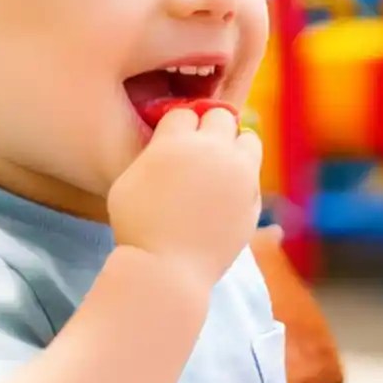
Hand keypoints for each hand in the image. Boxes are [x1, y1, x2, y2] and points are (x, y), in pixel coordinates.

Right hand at [107, 106, 262, 287]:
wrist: (168, 269)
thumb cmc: (137, 227)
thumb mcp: (128, 180)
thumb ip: (152, 154)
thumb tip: (167, 146)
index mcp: (175, 141)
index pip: (184, 112)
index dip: (176, 127)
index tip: (172, 142)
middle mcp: (212, 150)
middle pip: (220, 116)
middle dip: (208, 128)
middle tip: (197, 150)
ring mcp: (238, 173)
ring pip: (248, 138)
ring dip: (234, 145)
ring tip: (219, 166)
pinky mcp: (254, 197)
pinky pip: (254, 173)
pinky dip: (243, 176)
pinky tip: (227, 192)